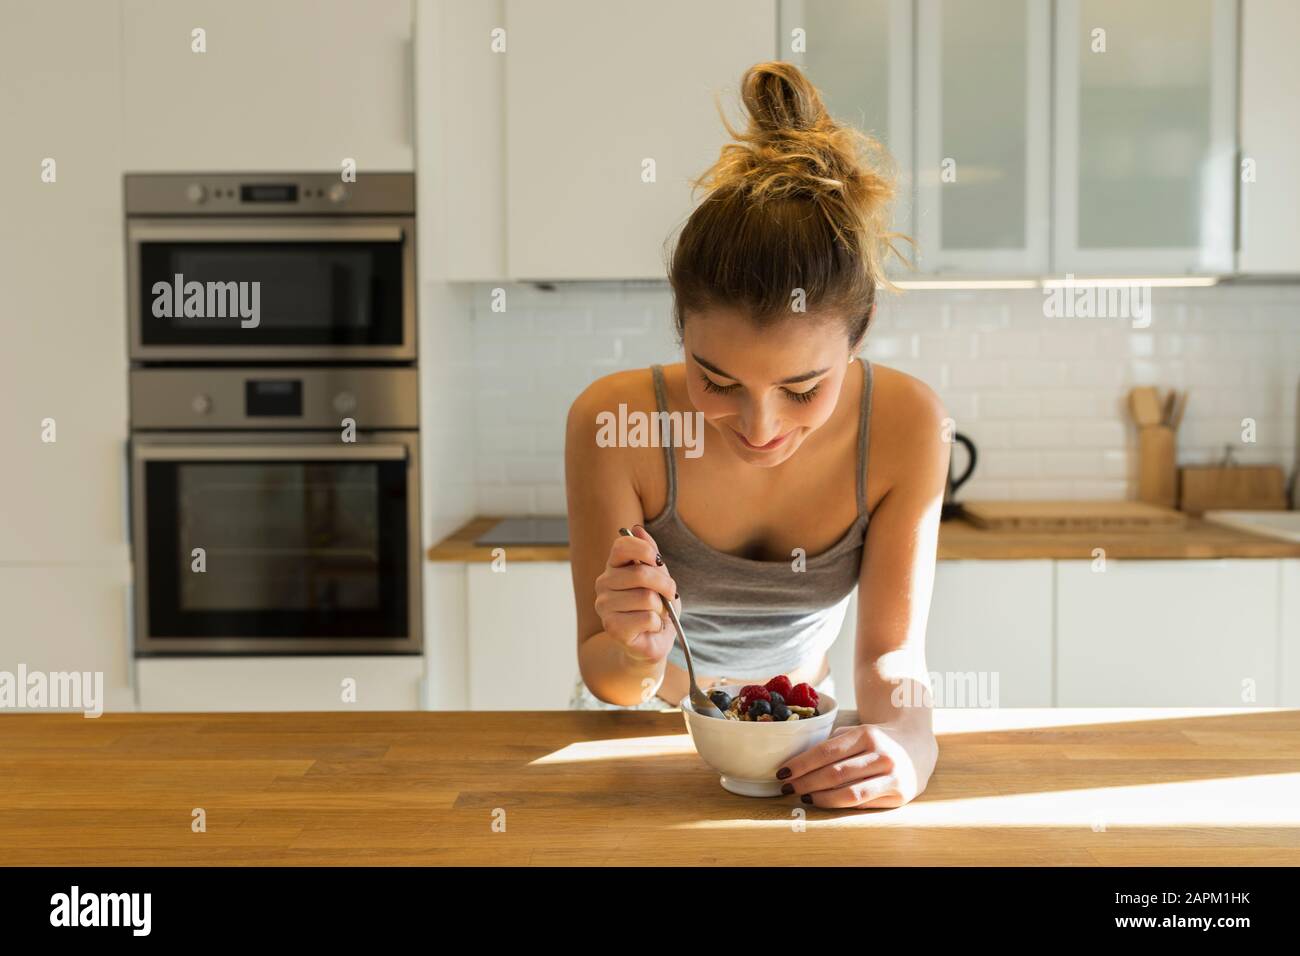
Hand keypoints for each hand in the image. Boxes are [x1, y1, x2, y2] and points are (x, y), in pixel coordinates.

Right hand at [593, 525, 680, 665]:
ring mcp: (604, 606)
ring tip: (656, 614)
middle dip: (665, 585)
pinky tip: (649, 627)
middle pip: (642, 574)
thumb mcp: (659, 576)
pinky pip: (647, 618)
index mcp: (613, 567)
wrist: (652, 640)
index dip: (644, 551)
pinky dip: (656, 624)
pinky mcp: (612, 627)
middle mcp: (603, 584)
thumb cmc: (655, 607)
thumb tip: (638, 529)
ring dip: (661, 608)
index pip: (622, 546)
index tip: (658, 561)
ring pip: (647, 598)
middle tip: (668, 595)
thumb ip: (649, 554)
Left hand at [777, 722, 937, 808]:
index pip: (827, 751)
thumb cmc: (876, 740)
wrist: (916, 747)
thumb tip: (798, 762)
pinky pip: (864, 802)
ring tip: (803, 797)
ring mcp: (893, 775)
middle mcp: (882, 754)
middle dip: (806, 782)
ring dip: (821, 797)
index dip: (802, 764)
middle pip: (835, 773)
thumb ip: (833, 743)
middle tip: (787, 787)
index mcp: (866, 733)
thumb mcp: (857, 732)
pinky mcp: (900, 793)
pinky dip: (841, 804)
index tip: (782, 772)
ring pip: (849, 792)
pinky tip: (826, 803)